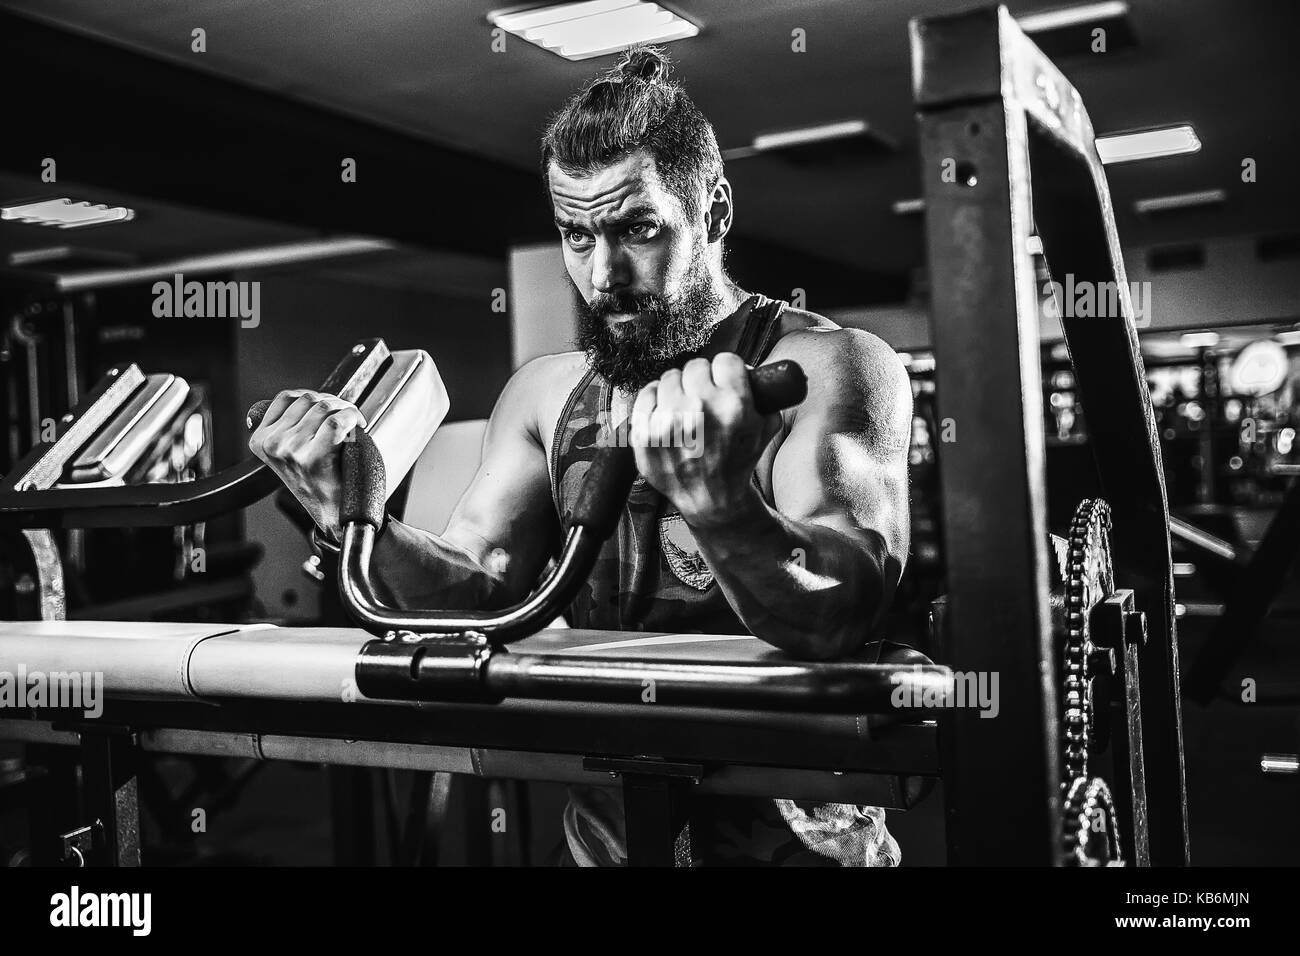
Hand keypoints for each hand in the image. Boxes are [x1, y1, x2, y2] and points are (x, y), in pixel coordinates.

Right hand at [248, 389, 366, 538]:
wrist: (334, 515)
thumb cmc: (319, 481)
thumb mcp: (290, 452)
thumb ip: (287, 425)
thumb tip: (298, 398)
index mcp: (261, 441)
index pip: (287, 397)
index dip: (315, 397)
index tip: (331, 409)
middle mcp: (272, 445)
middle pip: (308, 399)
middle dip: (334, 403)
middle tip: (348, 418)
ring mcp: (290, 451)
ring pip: (324, 407)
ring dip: (346, 410)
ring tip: (353, 425)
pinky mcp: (313, 457)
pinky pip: (336, 421)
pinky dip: (352, 417)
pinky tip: (358, 426)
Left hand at [629, 353, 781, 527]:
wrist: (711, 499)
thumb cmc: (736, 463)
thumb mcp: (765, 427)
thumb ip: (763, 394)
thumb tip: (748, 368)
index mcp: (733, 406)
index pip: (725, 360)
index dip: (726, 371)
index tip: (724, 380)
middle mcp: (699, 411)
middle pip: (695, 366)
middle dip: (701, 379)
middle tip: (703, 397)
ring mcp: (667, 423)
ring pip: (669, 378)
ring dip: (677, 389)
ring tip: (684, 409)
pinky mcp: (645, 435)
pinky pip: (645, 396)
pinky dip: (653, 401)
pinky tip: (664, 414)